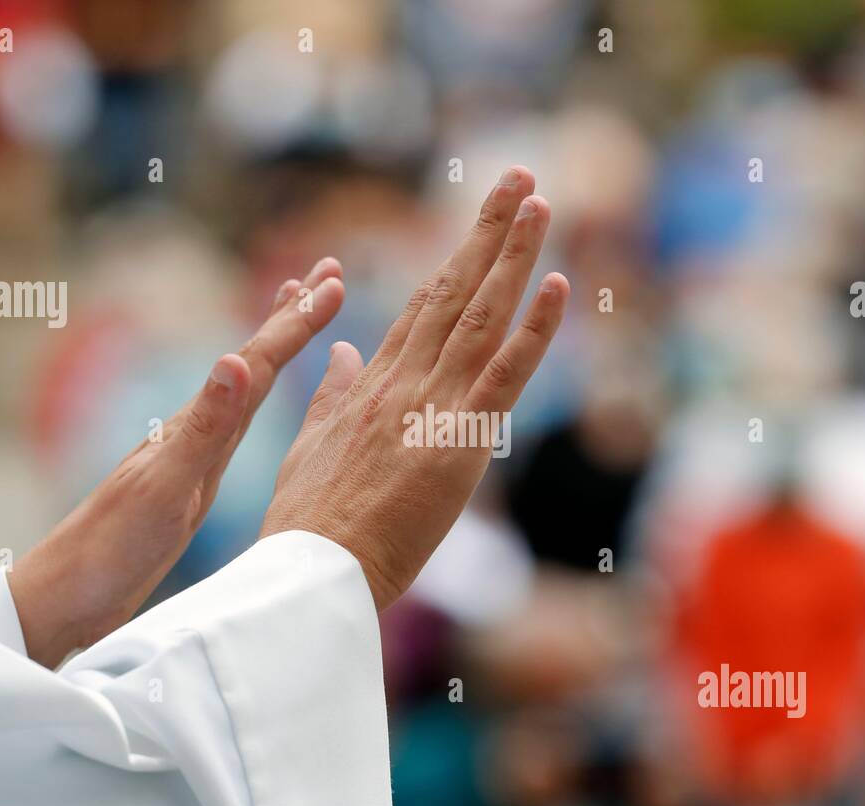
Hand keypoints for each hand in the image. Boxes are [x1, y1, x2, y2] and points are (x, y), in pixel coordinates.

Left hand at [11, 257, 345, 666]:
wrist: (65, 595)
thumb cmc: (111, 547)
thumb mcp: (167, 487)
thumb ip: (203, 427)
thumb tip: (236, 359)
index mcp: (199, 429)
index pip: (258, 361)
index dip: (297, 322)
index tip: (332, 279)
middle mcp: (198, 431)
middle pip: (254, 359)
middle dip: (292, 315)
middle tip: (325, 271)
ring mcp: (193, 454)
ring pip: (247, 386)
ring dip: (276, 346)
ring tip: (294, 314)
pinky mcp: (191, 481)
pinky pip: (238, 423)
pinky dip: (257, 396)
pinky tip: (252, 398)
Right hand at [260, 167, 568, 609]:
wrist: (311, 569)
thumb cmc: (309, 522)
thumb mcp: (312, 447)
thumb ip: (332, 396)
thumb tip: (345, 354)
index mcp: (374, 385)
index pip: (423, 308)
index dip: (456, 259)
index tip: (481, 220)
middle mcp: (404, 381)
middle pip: (454, 290)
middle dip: (489, 229)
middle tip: (521, 176)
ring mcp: (432, 405)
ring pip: (481, 315)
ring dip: (514, 254)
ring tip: (540, 200)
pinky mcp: (458, 440)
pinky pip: (504, 374)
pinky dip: (533, 329)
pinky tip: (555, 285)